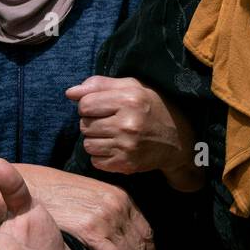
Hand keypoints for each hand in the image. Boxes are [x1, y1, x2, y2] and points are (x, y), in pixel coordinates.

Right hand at [15, 164, 153, 249]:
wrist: (38, 186)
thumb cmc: (60, 193)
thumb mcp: (92, 195)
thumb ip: (107, 211)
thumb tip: (115, 236)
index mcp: (122, 198)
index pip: (145, 232)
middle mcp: (120, 208)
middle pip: (140, 246)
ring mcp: (107, 219)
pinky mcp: (92, 230)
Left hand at [66, 76, 203, 191]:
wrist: (179, 142)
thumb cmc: (153, 109)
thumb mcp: (133, 88)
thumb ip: (100, 85)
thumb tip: (70, 93)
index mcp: (130, 99)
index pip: (85, 104)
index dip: (90, 106)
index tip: (103, 108)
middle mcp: (128, 123)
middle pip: (84, 125)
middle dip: (94, 123)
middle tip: (112, 122)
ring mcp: (127, 146)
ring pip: (88, 144)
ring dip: (96, 141)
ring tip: (114, 136)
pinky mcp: (126, 164)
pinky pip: (96, 161)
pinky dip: (102, 156)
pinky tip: (117, 149)